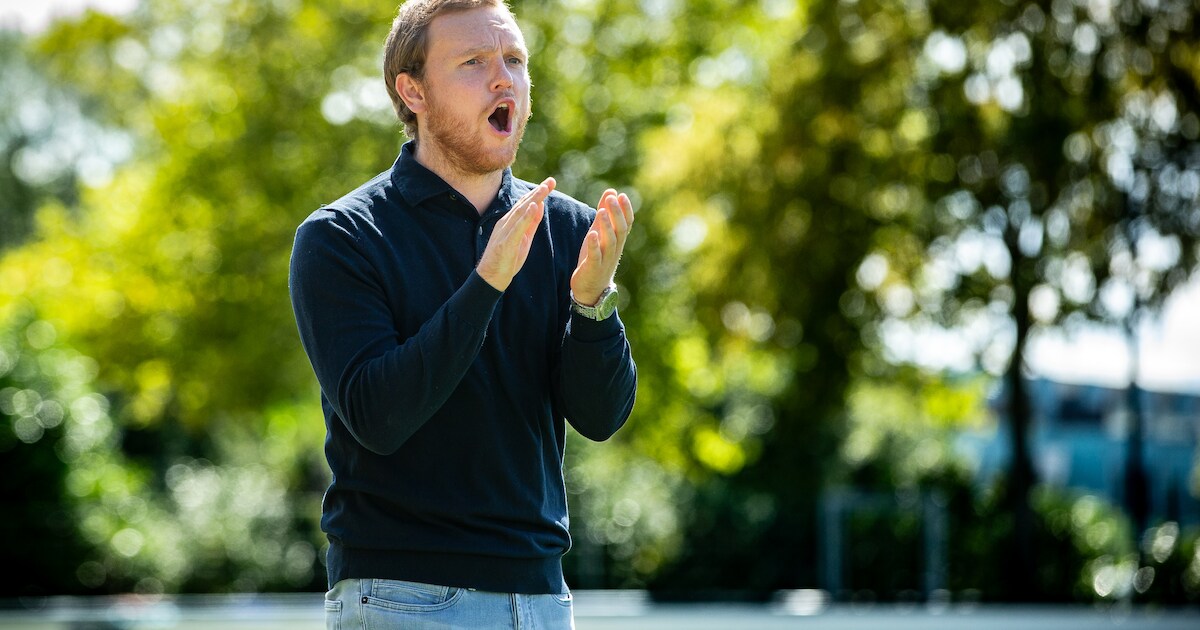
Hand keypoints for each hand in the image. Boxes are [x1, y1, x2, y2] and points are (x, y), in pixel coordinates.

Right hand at [477, 177, 554, 290]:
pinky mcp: (505, 243)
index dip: (538, 193)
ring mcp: (505, 232)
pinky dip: (525, 216)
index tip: (550, 182)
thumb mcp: (524, 238)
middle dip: (538, 192)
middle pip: (523, 204)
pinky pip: (517, 227)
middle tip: (551, 180)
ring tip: (544, 189)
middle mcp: (506, 223)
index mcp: (510, 221)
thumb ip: (531, 222)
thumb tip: (539, 205)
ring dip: (533, 199)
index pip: (525, 203)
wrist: (491, 277)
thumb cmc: (507, 258)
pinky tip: (533, 207)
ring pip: (520, 212)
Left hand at [571, 189, 634, 304]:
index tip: (621, 195)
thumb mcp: (600, 232)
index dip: (625, 210)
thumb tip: (611, 191)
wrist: (591, 289)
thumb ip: (605, 213)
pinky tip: (591, 234)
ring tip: (601, 211)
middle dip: (617, 213)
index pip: (627, 223)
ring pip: (610, 241)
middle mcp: (615, 249)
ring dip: (606, 226)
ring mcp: (605, 259)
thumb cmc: (596, 257)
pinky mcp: (593, 268)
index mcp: (617, 240)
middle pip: (620, 229)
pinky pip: (596, 256)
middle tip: (611, 198)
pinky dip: (594, 245)